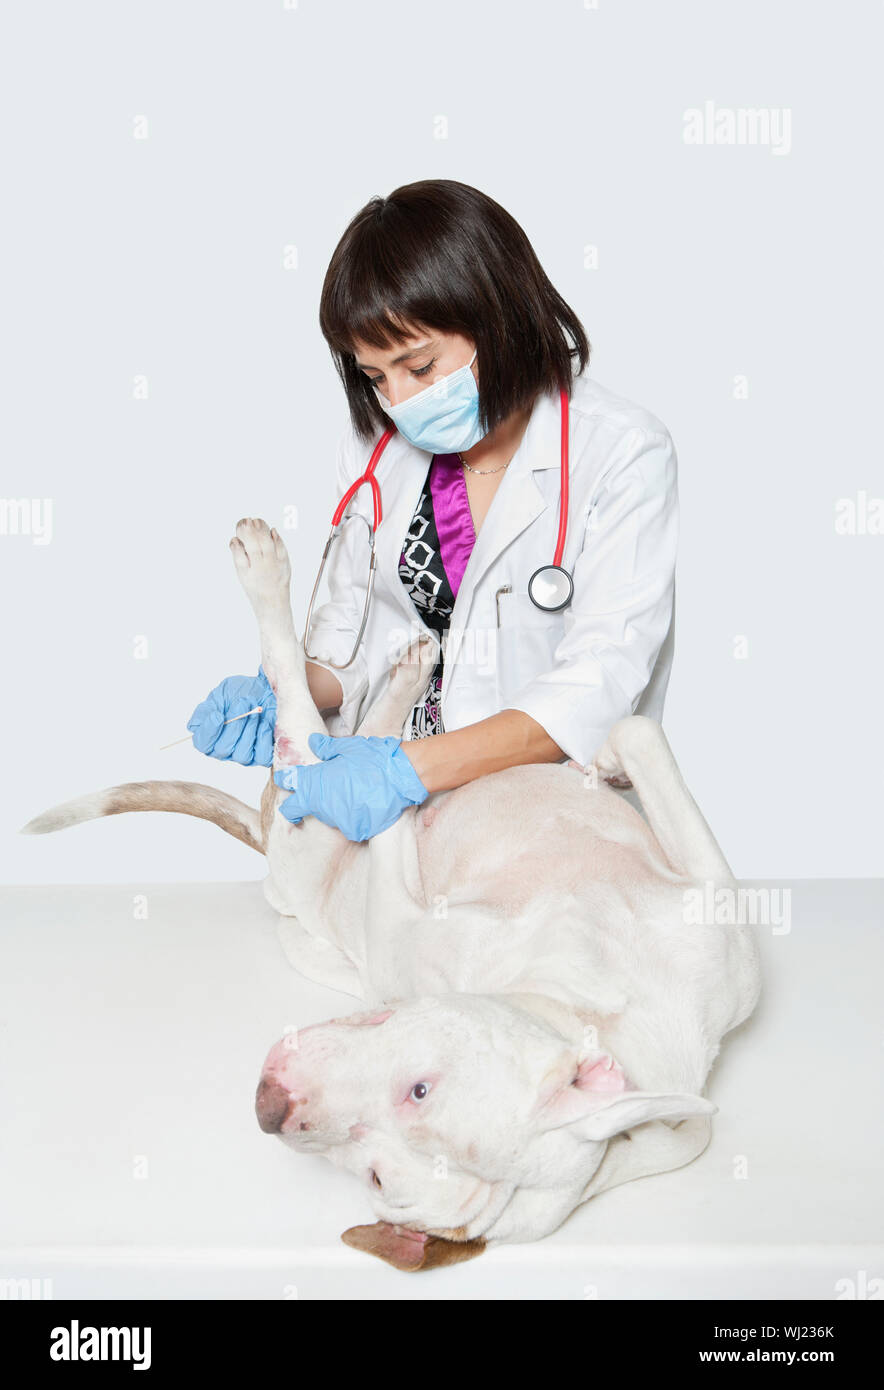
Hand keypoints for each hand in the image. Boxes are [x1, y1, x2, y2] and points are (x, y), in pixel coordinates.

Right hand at [187, 667, 276, 764]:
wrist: (268, 690)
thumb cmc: (243, 693)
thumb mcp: (220, 694)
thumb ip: (206, 710)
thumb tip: (195, 725)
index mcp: (209, 736)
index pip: (202, 743)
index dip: (210, 731)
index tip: (218, 714)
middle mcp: (224, 749)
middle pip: (223, 749)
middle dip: (235, 725)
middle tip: (243, 703)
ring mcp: (243, 754)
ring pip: (242, 755)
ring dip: (249, 729)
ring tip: (256, 711)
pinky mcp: (262, 755)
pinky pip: (262, 757)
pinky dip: (263, 738)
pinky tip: (264, 723)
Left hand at [273, 733, 428, 840]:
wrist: (402, 776)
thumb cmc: (375, 759)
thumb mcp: (348, 746)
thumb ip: (327, 748)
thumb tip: (313, 743)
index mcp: (316, 782)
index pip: (290, 786)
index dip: (285, 782)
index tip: (284, 781)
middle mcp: (322, 805)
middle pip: (299, 809)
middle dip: (297, 806)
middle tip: (304, 800)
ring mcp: (338, 820)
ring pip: (326, 816)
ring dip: (330, 808)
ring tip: (347, 796)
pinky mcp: (354, 830)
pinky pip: (347, 825)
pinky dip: (351, 817)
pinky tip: (361, 806)